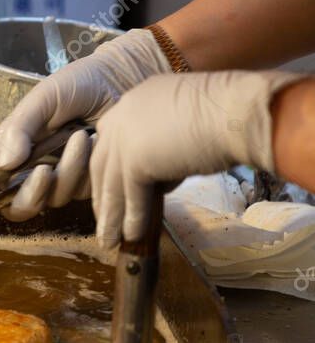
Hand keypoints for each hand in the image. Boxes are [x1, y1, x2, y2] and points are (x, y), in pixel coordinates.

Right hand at [0, 28, 171, 221]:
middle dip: (29, 195)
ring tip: (78, 138)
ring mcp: (59, 178)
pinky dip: (84, 169)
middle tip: (43, 172)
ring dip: (65, 172)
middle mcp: (30, 169)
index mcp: (10, 149)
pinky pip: (79, 192)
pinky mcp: (87, 182)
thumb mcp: (42, 98)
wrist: (124, 79)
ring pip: (51, 200)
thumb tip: (5, 165)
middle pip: (16, 206)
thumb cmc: (79, 83)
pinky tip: (92, 141)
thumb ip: (19, 129)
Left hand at [91, 70, 301, 246]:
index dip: (108, 166)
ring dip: (111, 216)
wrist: (240, 112)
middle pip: (102, 164)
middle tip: (103, 219)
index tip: (109, 187)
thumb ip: (164, 149)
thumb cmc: (227, 116)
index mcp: (135, 101)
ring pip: (112, 184)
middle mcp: (123, 115)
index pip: (109, 139)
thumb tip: (160, 179)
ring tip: (110, 240)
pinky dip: (132, 218)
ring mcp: (126, 138)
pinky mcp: (136, 160)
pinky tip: (132, 235)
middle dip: (102, 195)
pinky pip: (131, 195)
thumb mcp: (184, 126)